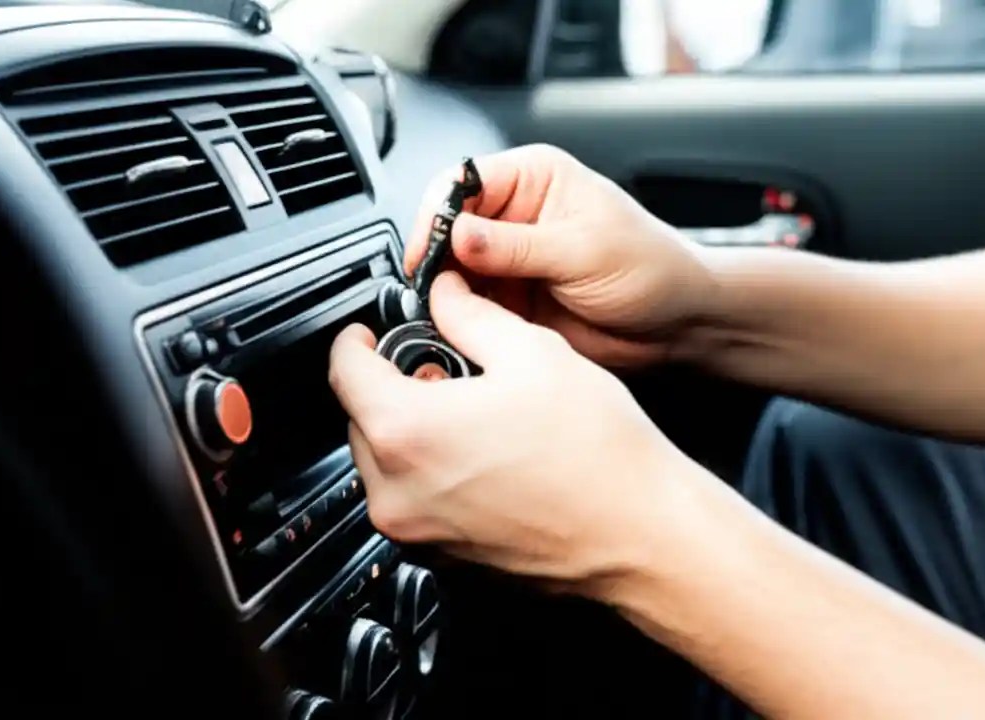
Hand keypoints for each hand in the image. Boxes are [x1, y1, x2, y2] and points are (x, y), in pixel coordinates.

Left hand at [328, 272, 708, 595]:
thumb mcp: (531, 352)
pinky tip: (486, 454)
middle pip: (361, 417)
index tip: (371, 332)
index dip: (358, 339)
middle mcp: (396, 491)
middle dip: (393, 386)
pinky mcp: (440, 557)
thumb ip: (469, 315)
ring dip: (411, 430)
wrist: (641, 535)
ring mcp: (416, 531)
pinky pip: (413, 499)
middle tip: (445, 367)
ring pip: (385, 461)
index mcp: (406, 431)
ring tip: (475, 414)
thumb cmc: (597, 456)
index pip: (343, 370)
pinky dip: (432, 472)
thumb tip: (444, 296)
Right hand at [405, 144, 714, 367]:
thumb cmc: (651, 268)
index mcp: (534, 178)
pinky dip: (458, 318)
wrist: (677, 322)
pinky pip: (465, 305)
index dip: (437, 215)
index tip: (428, 251)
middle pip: (447, 226)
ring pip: (450, 270)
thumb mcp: (583, 250)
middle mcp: (514, 214)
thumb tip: (459, 235)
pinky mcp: (507, 299)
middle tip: (433, 287)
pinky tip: (464, 326)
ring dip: (445, 291)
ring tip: (450, 311)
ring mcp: (507, 259)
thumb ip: (517, 247)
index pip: (462, 182)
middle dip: (436, 256)